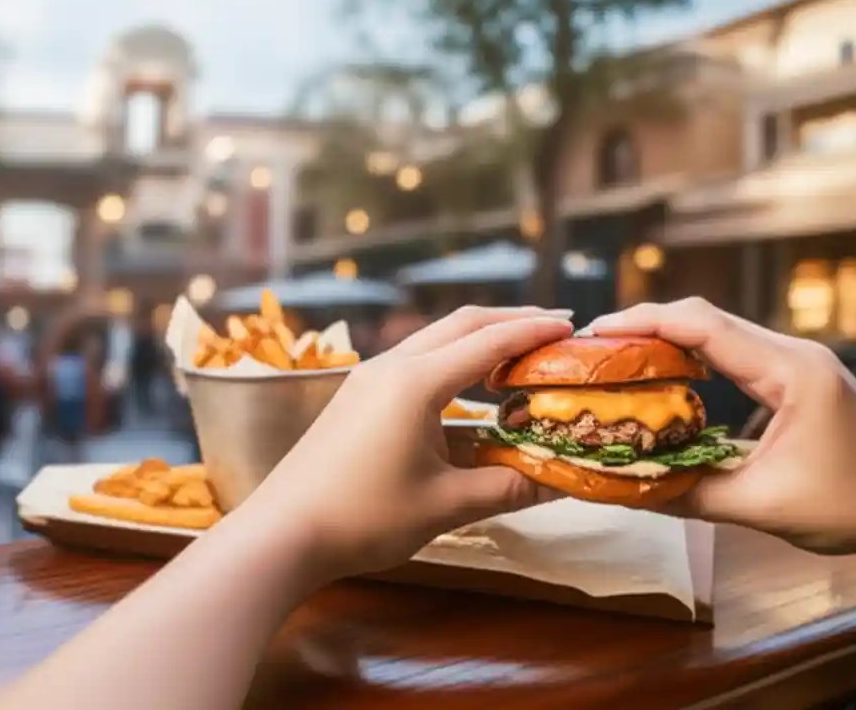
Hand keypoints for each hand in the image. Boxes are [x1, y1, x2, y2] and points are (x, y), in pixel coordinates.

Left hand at [236, 306, 572, 581]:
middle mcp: (390, 367)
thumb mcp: (445, 505)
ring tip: (517, 356)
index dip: (534, 331)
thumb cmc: (362, 518)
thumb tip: (557, 484)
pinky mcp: (355, 398)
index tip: (573, 324)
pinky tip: (467, 391)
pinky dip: (449, 364)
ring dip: (476, 341)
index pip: (488, 342)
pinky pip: (413, 364)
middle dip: (509, 321)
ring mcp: (367, 380)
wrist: (283, 532)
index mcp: (415, 382)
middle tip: (553, 328)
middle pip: (460, 324)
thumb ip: (506, 488)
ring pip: (433, 341)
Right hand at [591, 298, 855, 567]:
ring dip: (670, 341)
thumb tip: (624, 491)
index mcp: (789, 370)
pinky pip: (737, 358)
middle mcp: (794, 355)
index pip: (703, 325)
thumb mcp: (762, 506)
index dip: (644, 322)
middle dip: (646, 326)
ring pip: (722, 335)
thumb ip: (689, 495)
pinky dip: (695, 361)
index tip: (596, 334)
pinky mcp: (800, 384)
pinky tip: (666, 379)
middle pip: (707, 319)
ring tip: (618, 359)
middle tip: (594, 348)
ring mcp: (799, 366)